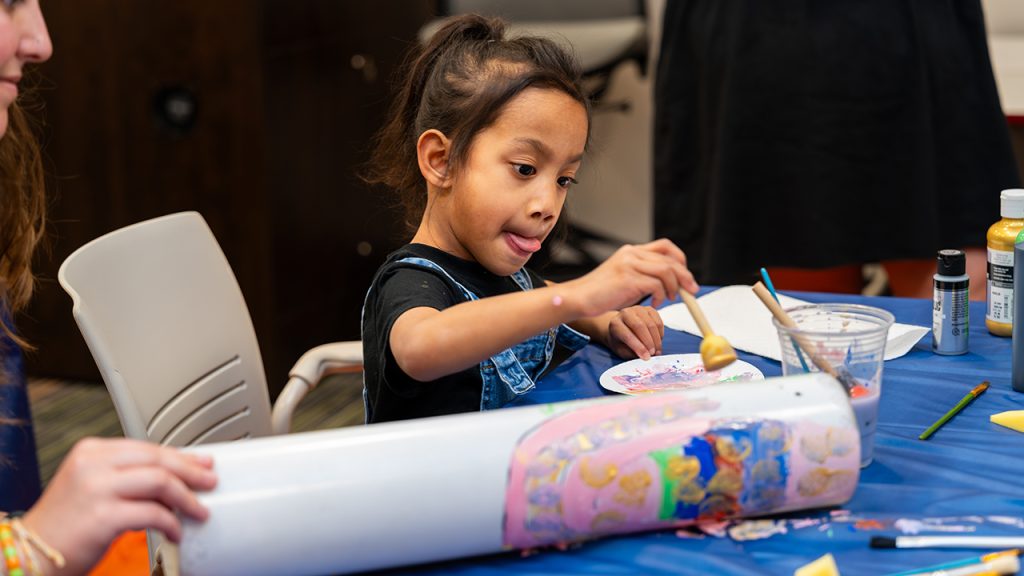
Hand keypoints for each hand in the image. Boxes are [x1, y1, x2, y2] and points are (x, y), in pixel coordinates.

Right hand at [21, 437, 216, 575]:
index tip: (202, 462)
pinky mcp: (102, 517)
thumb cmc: (66, 525)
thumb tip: (175, 478)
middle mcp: (93, 464)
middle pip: (158, 459)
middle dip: (191, 471)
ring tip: (199, 510)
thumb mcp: (94, 487)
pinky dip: (170, 523)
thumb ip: (128, 477)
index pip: (148, 447)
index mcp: (91, 451)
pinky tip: (175, 532)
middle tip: (210, 481)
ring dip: (187, 498)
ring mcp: (97, 489)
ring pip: (160, 482)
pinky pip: (152, 514)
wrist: (31, 555)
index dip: (181, 456)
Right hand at [567, 239, 697, 316]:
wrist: (579, 299)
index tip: (685, 276)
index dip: (680, 259)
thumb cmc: (601, 294)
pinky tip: (654, 304)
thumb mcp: (626, 279)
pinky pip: (657, 285)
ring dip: (674, 287)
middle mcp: (632, 253)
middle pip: (670, 259)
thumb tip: (671, 282)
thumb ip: (644, 275)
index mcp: (631, 251)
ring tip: (668, 299)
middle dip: (685, 276)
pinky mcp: (629, 278)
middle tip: (691, 291)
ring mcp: (630, 264)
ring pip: (666, 271)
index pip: (665, 246)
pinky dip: (661, 296)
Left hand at [607, 305, 663, 359]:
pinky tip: (658, 342)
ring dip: (656, 340)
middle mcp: (625, 313)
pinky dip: (660, 334)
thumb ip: (632, 353)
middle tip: (653, 354)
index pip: (627, 335)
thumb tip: (647, 356)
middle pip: (640, 326)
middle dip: (649, 342)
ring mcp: (638, 309)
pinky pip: (658, 322)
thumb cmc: (621, 342)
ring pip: (651, 324)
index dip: (638, 347)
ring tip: (657, 351)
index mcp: (615, 324)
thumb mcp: (622, 350)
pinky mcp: (649, 309)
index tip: (646, 357)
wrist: (621, 328)